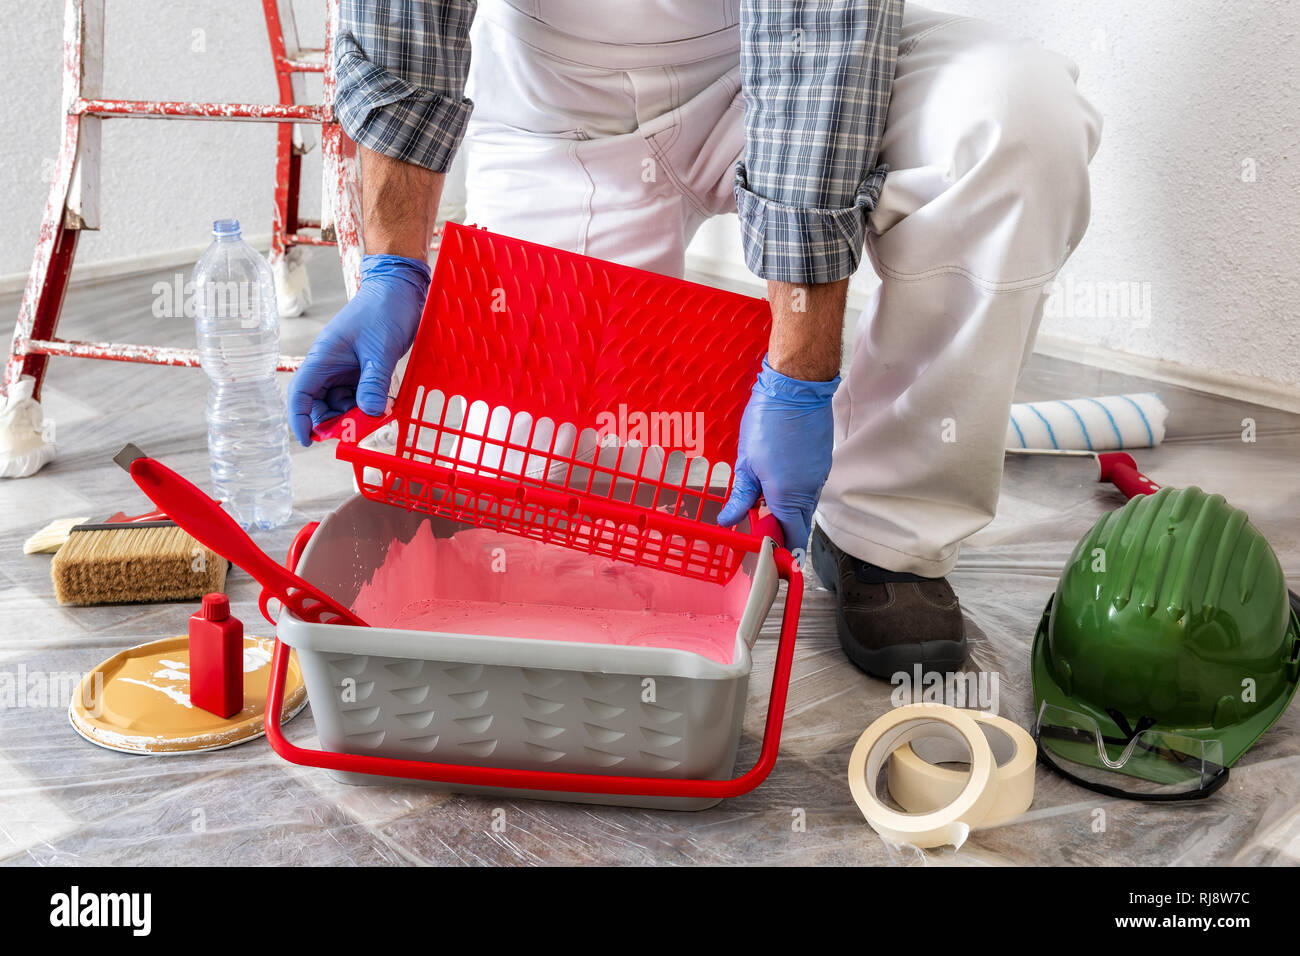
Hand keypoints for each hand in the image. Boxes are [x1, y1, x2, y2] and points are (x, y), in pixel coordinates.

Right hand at [287, 254, 430, 445]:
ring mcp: (346, 369)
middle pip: (321, 404)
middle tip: (358, 431)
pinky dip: (369, 404)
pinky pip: (360, 395)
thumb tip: (370, 414)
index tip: (310, 440)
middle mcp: (329, 366)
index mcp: (322, 358)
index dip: (300, 419)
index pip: (301, 394)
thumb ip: (373, 383)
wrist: (400, 289)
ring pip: (342, 403)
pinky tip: (385, 405)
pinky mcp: (363, 370)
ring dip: (356, 415)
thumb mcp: (379, 350)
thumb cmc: (383, 310)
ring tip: (377, 416)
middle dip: (336, 421)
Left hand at [717, 357, 838, 554]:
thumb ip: (741, 497)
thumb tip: (728, 521)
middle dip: (783, 530)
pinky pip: (811, 487)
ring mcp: (819, 476)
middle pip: (799, 524)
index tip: (765, 548)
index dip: (780, 546)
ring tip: (765, 498)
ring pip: (805, 505)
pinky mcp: (822, 462)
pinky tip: (779, 478)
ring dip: (788, 509)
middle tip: (760, 525)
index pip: (792, 536)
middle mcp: (809, 490)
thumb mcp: (746, 463)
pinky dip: (796, 491)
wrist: (796, 388)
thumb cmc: (768, 420)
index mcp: (787, 496)